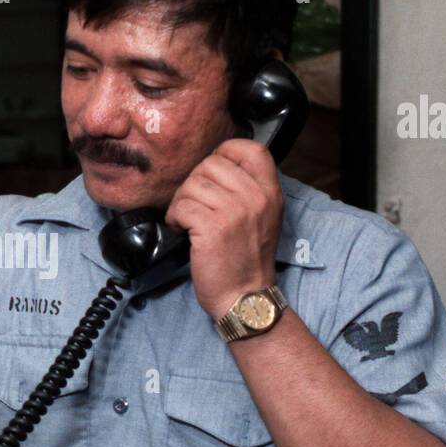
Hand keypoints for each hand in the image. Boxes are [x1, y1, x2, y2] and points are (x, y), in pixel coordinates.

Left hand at [164, 137, 282, 319]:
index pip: (250, 148)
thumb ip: (247, 189)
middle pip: (211, 164)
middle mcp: (256, 197)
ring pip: (192, 184)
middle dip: (194, 184)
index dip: (224, 153)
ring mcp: (235, 211)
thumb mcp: (262, 217)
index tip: (212, 174)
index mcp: (270, 192)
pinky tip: (183, 232)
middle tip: (196, 208)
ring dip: (182, 203)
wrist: (246, 298)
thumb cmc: (246, 260)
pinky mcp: (213, 227)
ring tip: (189, 222)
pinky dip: (175, 219)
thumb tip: (216, 165)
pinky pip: (181, 206)